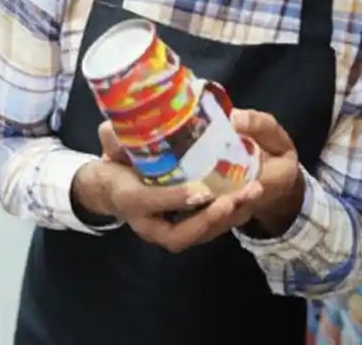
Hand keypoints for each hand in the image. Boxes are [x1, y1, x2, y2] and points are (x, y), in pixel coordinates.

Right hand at [81, 111, 304, 253]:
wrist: (110, 191)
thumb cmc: (116, 165)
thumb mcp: (110, 147)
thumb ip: (114, 138)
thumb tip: (115, 126)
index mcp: (128, 199)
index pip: (148, 202)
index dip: (173, 198)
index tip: (198, 189)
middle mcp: (147, 224)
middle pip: (179, 234)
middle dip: (208, 218)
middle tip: (233, 199)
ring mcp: (165, 231)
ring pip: (198, 234)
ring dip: (227, 217)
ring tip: (252, 193)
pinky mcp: (183, 229)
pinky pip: (208, 228)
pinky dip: (229, 215)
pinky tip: (248, 194)